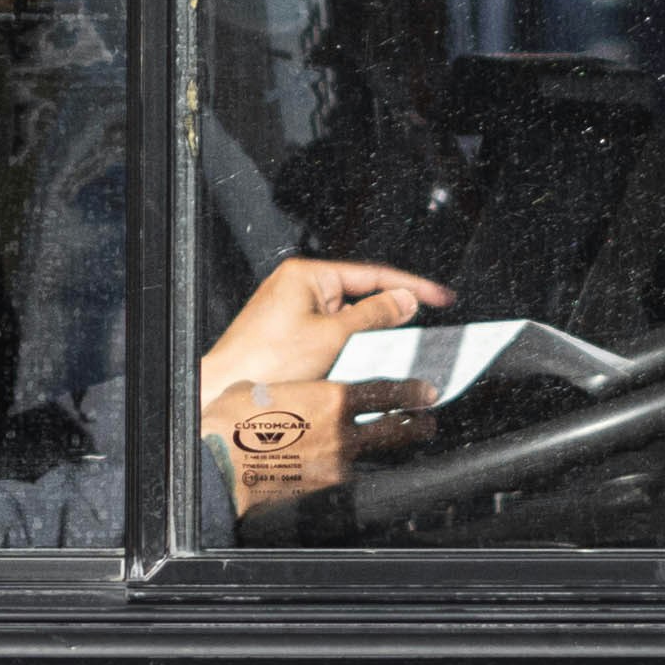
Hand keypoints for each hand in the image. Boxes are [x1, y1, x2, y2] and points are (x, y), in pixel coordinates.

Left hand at [199, 256, 449, 512]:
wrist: (224, 390)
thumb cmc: (266, 362)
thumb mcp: (333, 336)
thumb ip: (374, 315)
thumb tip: (405, 300)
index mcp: (308, 275)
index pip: (372, 274)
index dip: (411, 287)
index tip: (440, 296)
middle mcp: (299, 288)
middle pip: (361, 297)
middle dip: (388, 317)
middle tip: (418, 334)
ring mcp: (293, 312)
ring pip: (348, 322)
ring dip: (367, 339)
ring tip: (384, 357)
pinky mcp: (290, 336)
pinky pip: (331, 337)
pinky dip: (348, 350)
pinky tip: (356, 366)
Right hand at [206, 369, 428, 512]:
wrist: (221, 465)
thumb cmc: (234, 423)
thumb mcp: (264, 391)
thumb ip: (290, 392)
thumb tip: (288, 395)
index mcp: (332, 399)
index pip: (387, 393)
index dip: (412, 392)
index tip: (425, 392)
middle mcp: (343, 433)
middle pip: (396, 429)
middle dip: (417, 425)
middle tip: (426, 422)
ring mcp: (336, 464)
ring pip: (377, 456)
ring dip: (390, 451)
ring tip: (399, 446)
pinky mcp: (324, 489)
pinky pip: (349, 477)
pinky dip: (353, 471)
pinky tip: (350, 469)